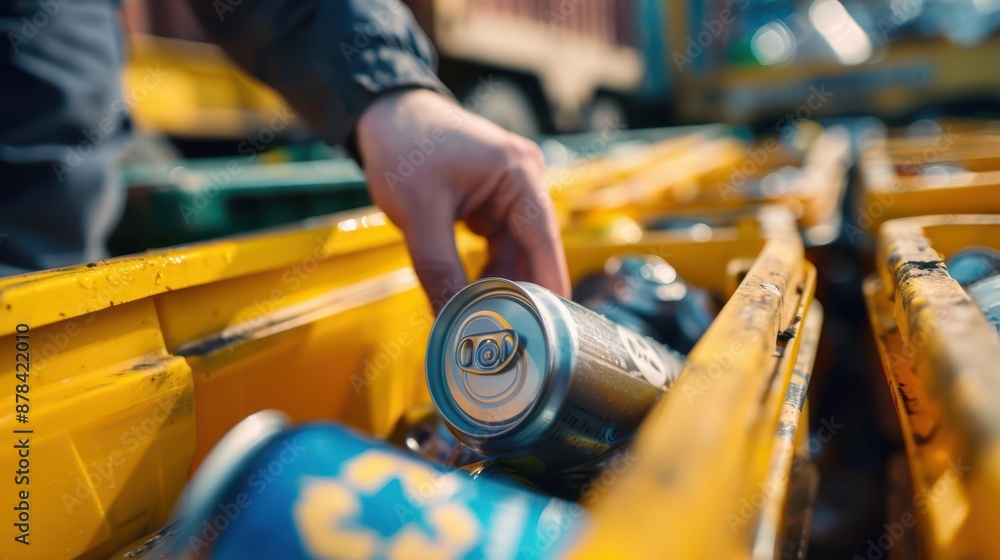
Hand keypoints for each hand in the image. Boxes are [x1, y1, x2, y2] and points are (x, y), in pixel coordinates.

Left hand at [357, 89, 570, 311]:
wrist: (384, 111)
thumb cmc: (404, 148)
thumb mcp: (420, 213)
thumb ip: (440, 268)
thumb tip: (451, 321)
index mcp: (520, 175)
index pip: (545, 242)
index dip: (550, 288)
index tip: (554, 331)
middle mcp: (525, 180)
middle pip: (532, 249)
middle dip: (519, 290)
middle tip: (510, 336)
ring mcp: (510, 189)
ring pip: (514, 249)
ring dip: (499, 281)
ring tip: (486, 320)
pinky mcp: (493, 197)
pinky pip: (499, 241)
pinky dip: (487, 267)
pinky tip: (473, 294)